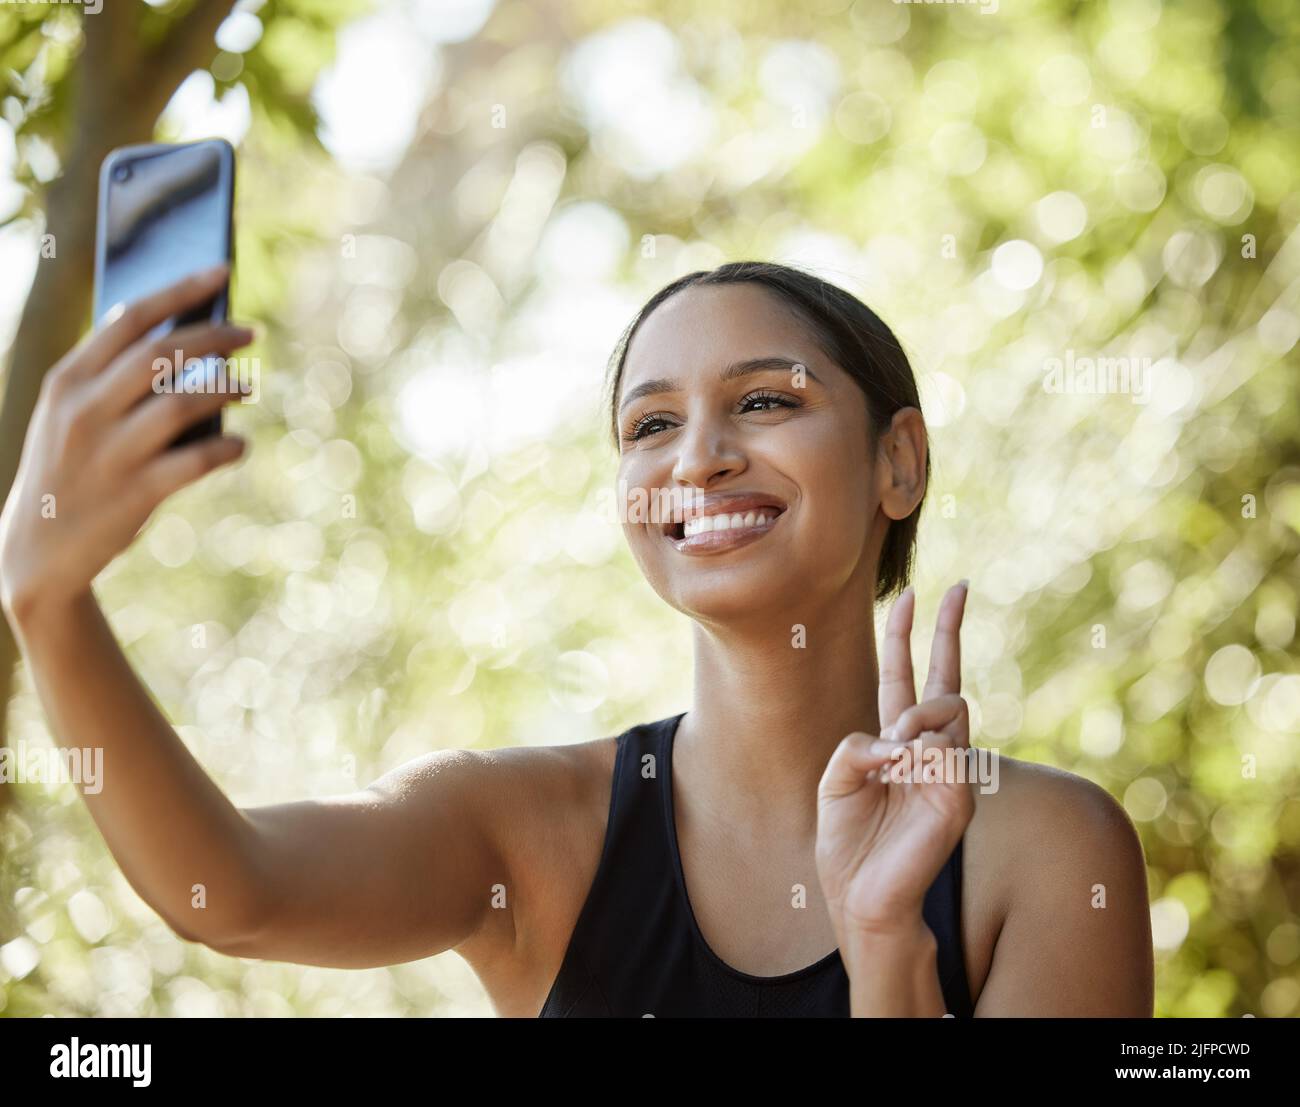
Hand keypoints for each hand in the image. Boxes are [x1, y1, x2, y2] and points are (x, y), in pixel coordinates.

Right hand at [0, 265, 252, 622]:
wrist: (36, 552)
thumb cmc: (69, 469)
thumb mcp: (68, 413)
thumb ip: (107, 374)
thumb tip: (174, 332)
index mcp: (66, 380)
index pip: (130, 319)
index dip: (181, 290)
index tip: (221, 271)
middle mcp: (84, 410)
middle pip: (163, 354)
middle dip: (215, 336)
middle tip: (250, 333)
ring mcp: (109, 452)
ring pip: (183, 402)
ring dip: (226, 388)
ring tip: (249, 387)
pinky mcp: (135, 493)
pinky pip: (196, 461)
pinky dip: (227, 449)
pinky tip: (240, 446)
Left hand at [816, 581, 974, 942]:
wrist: (859, 895)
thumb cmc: (847, 840)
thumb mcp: (836, 777)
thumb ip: (859, 742)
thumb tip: (900, 736)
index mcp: (898, 742)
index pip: (908, 677)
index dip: (907, 635)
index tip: (909, 592)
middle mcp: (930, 751)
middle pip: (946, 677)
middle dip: (949, 628)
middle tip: (961, 586)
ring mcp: (952, 771)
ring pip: (947, 706)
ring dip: (915, 713)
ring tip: (895, 743)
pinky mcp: (960, 795)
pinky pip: (941, 748)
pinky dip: (915, 751)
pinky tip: (902, 769)